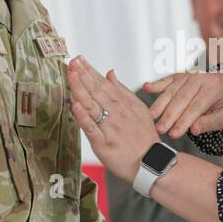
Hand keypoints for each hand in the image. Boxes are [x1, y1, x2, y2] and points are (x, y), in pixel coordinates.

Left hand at [67, 56, 158, 182]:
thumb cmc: (144, 137)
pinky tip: (75, 106)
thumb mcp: (139, 109)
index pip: (103, 83)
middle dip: (83, 75)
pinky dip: (84, 117)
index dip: (90, 71)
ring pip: (92, 106)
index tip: (79, 59)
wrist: (151, 162)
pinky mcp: (103, 143)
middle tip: (71, 62)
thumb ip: (123, 91)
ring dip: (81, 90)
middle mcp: (116, 113)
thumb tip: (110, 73)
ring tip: (72, 75)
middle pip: (96, 91)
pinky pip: (92, 128)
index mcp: (123, 104)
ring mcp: (109, 127)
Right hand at [144, 70, 222, 138]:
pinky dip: (156, 84)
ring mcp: (187, 75)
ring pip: (171, 91)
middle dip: (169, 115)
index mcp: (213, 88)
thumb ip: (210, 123)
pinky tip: (147, 87)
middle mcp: (199, 78)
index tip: (174, 133)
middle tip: (161, 129)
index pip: (196, 107)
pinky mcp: (178, 76)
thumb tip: (194, 129)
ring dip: (159, 104)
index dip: (184, 121)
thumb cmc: (222, 104)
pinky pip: (166, 80)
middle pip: (181, 98)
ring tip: (152, 117)